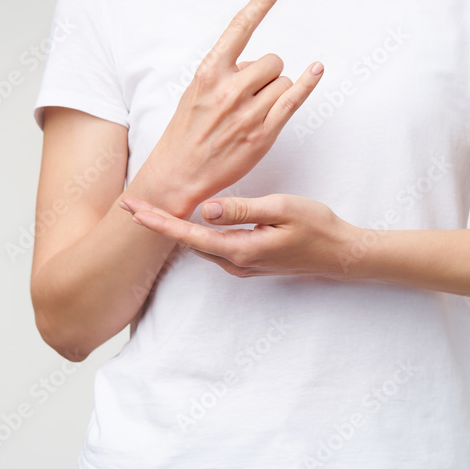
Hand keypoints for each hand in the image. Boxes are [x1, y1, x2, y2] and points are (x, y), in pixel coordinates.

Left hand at [119, 193, 360, 279]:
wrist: (340, 254)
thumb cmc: (316, 226)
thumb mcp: (282, 208)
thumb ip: (243, 210)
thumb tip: (206, 209)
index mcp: (240, 249)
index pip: (189, 235)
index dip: (158, 221)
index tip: (132, 209)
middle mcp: (235, 262)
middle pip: (186, 242)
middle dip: (158, 223)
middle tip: (129, 203)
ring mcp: (241, 265)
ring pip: (198, 245)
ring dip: (175, 228)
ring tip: (150, 208)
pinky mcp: (247, 262)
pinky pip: (213, 247)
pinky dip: (195, 233)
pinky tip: (188, 219)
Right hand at [140, 0, 324, 214]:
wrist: (179, 173)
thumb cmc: (187, 132)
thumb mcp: (196, 93)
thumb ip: (226, 73)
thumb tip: (257, 66)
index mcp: (209, 73)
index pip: (239, 29)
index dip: (261, 3)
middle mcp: (229, 90)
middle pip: (272, 61)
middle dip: (267, 73)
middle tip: (249, 96)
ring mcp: (247, 113)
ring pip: (282, 82)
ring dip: (275, 92)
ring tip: (253, 112)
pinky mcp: (262, 134)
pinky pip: (293, 101)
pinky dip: (307, 85)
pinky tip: (316, 71)